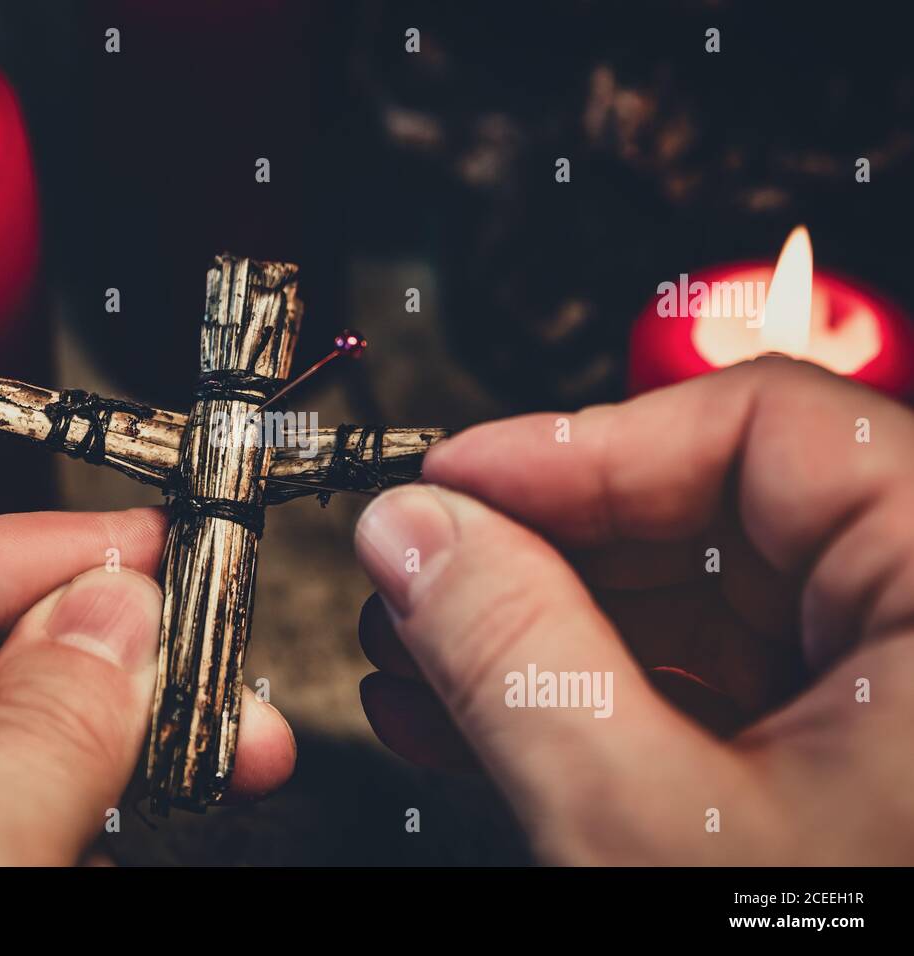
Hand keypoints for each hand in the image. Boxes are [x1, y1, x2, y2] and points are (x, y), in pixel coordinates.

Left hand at [0, 509, 294, 863]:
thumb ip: (37, 733)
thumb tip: (121, 615)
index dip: (77, 553)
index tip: (191, 557)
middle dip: (121, 667)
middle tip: (234, 702)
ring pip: (2, 738)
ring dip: (118, 744)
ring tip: (220, 763)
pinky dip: (77, 812)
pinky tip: (137, 818)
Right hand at [354, 356, 913, 863]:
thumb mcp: (649, 823)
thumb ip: (518, 657)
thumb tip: (415, 533)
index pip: (767, 426)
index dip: (580, 445)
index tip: (455, 481)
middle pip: (718, 521)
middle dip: (536, 555)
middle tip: (418, 577)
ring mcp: (897, 711)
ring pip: (701, 619)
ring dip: (541, 639)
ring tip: (419, 662)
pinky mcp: (852, 780)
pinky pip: (714, 702)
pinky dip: (594, 710)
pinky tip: (478, 725)